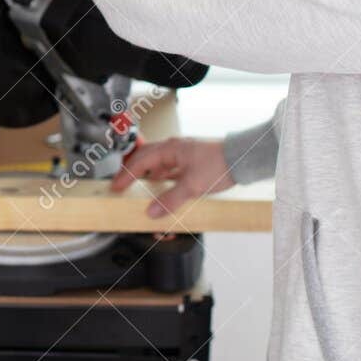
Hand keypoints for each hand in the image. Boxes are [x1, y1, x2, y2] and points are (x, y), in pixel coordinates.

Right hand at [110, 137, 234, 218]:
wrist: (244, 158)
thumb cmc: (221, 163)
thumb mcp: (192, 185)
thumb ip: (170, 200)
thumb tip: (152, 211)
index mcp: (170, 149)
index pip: (140, 162)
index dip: (125, 175)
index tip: (115, 187)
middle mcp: (175, 149)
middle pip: (145, 159)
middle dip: (132, 173)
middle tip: (121, 186)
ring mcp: (183, 154)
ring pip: (158, 164)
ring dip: (147, 176)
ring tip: (140, 190)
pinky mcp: (193, 161)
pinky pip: (170, 169)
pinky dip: (162, 179)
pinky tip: (164, 189)